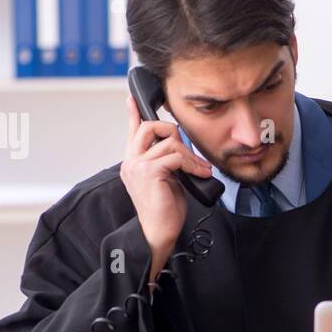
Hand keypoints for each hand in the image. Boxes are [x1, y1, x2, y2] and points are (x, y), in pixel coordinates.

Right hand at [120, 95, 213, 277]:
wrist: (158, 233)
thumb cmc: (165, 211)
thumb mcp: (167, 180)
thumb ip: (168, 162)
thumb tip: (182, 149)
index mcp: (134, 163)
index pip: (132, 132)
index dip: (133, 113)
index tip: (133, 98)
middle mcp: (131, 162)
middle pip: (149, 127)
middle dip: (173, 131)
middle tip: (188, 152)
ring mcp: (138, 166)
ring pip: (169, 142)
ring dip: (190, 155)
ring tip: (200, 169)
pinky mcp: (149, 172)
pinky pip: (176, 156)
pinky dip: (192, 164)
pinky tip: (199, 174)